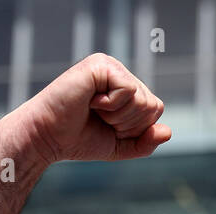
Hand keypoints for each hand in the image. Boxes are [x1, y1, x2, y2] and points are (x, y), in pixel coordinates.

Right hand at [10, 53, 169, 165]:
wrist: (48, 138)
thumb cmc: (78, 140)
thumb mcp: (119, 147)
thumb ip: (144, 142)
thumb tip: (168, 132)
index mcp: (125, 87)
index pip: (155, 109)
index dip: (136, 128)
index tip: (108, 127)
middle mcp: (119, 72)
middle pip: (152, 105)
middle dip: (128, 124)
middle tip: (100, 120)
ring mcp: (110, 66)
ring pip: (142, 99)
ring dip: (118, 117)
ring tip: (94, 111)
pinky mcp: (101, 64)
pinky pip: (129, 91)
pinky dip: (112, 106)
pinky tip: (91, 101)